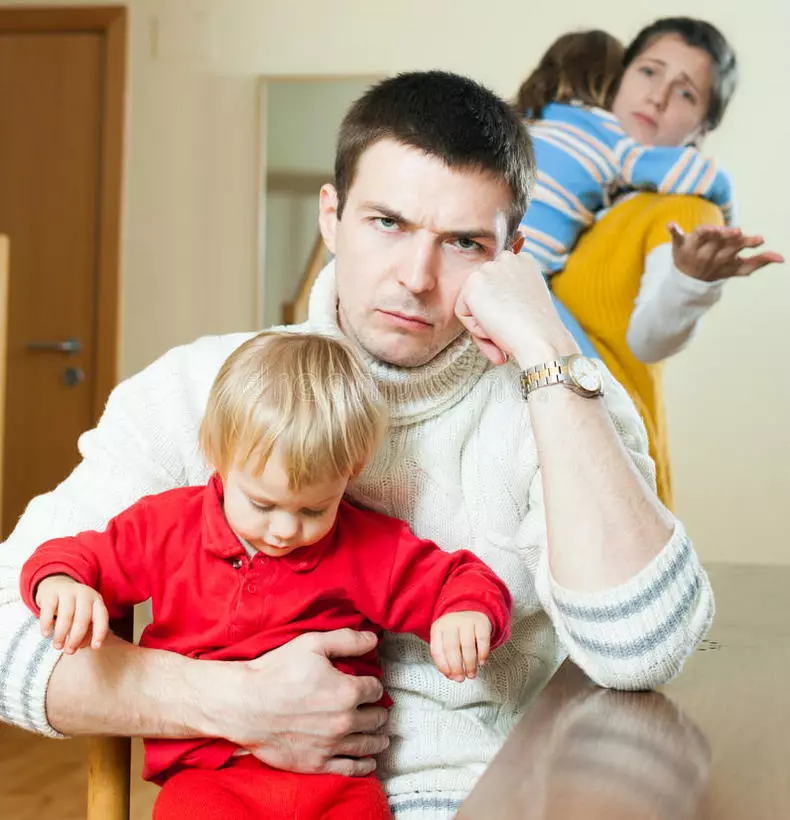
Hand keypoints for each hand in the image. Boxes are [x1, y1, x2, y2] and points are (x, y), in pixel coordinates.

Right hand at [35, 574, 108, 653]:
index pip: (102, 617)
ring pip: (66, 615)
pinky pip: (49, 610)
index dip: (100, 632)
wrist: (57, 585)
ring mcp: (68, 591)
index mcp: (97, 600)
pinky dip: (47, 624)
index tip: (95, 647)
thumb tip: (80, 646)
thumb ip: (86, 630)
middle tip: (69, 651)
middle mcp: (85, 594)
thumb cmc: (74, 607)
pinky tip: (46, 634)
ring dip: (61, 634)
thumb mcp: (85, 614)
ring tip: (57, 646)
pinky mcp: (51, 593)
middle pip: (83, 618)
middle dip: (76, 638)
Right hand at [224, 629, 389, 775]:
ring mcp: (331, 745)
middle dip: (378, 711)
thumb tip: (373, 639)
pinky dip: (365, 765)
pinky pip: (351, 768)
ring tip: (382, 736)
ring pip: (369, 744)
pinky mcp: (317, 763)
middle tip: (376, 709)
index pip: (376, 689)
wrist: (244, 705)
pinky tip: (369, 761)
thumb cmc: (277, 671)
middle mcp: (344, 721)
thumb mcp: (312, 644)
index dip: (373, 685)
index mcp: (347, 691)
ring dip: (378, 738)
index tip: (369, 685)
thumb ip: (347, 640)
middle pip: (376, 718)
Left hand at [430, 611, 491, 682]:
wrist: (470, 610)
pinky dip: (482, 654)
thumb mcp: (444, 638)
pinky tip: (481, 662)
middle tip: (460, 678)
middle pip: (451, 648)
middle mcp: (451, 623)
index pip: (437, 650)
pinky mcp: (481, 623)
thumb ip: (445, 656)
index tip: (450, 676)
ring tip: (471, 674)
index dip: (443, 666)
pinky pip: (482, 641)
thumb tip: (451, 675)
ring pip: (467, 646)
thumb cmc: (456, 630)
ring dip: (470, 664)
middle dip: (456, 668)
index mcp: (438, 628)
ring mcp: (466, 621)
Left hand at [455, 251, 577, 368]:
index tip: (515, 321)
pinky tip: (495, 329)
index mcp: (524, 261)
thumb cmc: (538, 330)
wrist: (541, 340)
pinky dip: (475, 329)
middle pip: (483, 292)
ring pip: (472, 303)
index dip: (502, 308)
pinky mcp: (473, 285)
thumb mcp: (527, 301)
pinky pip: (463, 313)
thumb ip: (507, 294)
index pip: (497, 284)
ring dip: (484, 322)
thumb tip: (489, 303)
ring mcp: (488, 269)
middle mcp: (506, 258)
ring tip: (504, 330)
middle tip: (509, 330)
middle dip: (491, 314)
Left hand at [669, 223, 783, 281]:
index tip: (759, 239)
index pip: (737, 249)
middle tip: (739, 232)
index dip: (747, 244)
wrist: (688, 282)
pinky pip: (675, 237)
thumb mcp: (737, 269)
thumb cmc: (718, 269)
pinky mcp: (679, 245)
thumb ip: (758, 262)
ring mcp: (693, 249)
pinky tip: (671, 225)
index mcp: (723, 258)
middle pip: (720, 243)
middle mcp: (708, 253)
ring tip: (719, 229)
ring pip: (702, 237)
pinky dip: (673, 231)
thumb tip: (782, 258)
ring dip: (710, 232)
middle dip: (730, 238)